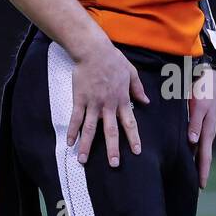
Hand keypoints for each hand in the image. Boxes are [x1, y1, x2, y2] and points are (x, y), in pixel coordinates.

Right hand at [67, 41, 148, 166]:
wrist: (93, 50)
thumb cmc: (113, 60)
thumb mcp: (131, 72)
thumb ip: (138, 88)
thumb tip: (146, 102)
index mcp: (122, 99)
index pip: (130, 123)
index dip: (133, 138)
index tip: (136, 152)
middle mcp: (108, 105)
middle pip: (111, 131)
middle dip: (112, 149)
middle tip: (113, 165)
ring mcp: (93, 103)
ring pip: (91, 128)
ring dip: (87, 145)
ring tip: (83, 160)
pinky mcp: (79, 99)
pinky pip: (75, 118)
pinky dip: (72, 130)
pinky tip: (69, 142)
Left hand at [187, 64, 215, 188]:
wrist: (209, 74)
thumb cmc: (204, 89)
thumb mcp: (200, 105)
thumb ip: (195, 122)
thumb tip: (193, 142)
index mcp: (208, 130)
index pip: (205, 156)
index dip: (202, 171)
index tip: (200, 187)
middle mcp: (207, 131)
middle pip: (203, 156)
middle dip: (200, 172)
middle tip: (196, 188)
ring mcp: (204, 127)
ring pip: (200, 150)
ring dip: (196, 162)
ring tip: (191, 176)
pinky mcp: (200, 121)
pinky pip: (196, 140)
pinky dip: (193, 150)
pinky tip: (187, 154)